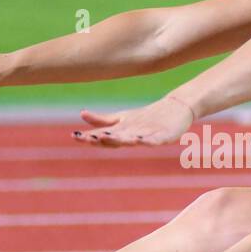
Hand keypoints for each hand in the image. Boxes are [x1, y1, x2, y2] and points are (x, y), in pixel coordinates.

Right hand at [73, 94, 196, 147]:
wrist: (175, 110)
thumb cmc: (147, 117)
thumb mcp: (122, 117)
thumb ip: (102, 120)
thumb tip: (81, 114)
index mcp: (122, 133)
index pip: (102, 136)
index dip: (90, 137)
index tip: (75, 136)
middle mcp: (132, 138)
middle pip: (115, 140)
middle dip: (102, 140)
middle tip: (89, 138)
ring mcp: (147, 137)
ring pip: (131, 141)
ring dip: (119, 141)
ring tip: (107, 137)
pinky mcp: (163, 137)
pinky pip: (153, 140)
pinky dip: (145, 141)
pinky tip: (137, 139)